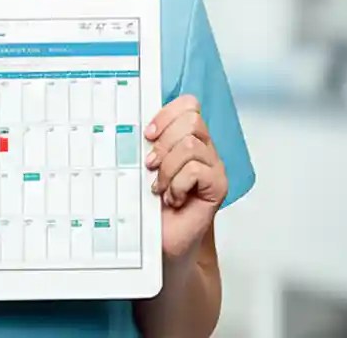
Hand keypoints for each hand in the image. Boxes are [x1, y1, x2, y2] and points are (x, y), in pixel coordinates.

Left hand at [145, 94, 227, 259]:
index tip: (148, 134)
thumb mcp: (142, 169)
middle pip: (191, 120)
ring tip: (161, 188)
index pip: (188, 105)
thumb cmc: (152, 207)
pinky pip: (196, 170)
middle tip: (151, 166)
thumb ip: (144, 145)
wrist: (163, 242)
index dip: (166, 115)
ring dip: (168, 169)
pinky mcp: (218, 186)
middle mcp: (204, 149)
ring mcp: (213, 167)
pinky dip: (177, 185)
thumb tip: (128, 124)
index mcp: (187, 138)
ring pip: (191, 145)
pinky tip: (173, 199)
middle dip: (164, 143)